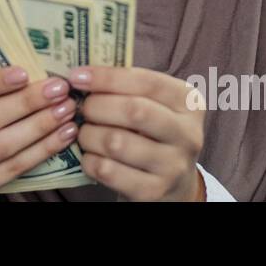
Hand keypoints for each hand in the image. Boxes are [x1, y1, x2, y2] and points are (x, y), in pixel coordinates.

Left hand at [69, 66, 205, 200]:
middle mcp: (188, 133)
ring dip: (88, 134)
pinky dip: (89, 160)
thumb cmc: (154, 132)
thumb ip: (128, 86)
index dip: (107, 77)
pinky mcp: (154, 191)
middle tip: (80, 108)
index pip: (146, 81)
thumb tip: (81, 73)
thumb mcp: (154, 104)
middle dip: (97, 106)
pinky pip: (108, 170)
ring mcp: (173, 165)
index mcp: (189, 102)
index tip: (76, 76)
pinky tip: (89, 155)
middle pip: (133, 111)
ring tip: (83, 132)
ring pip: (116, 142)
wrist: (175, 182)